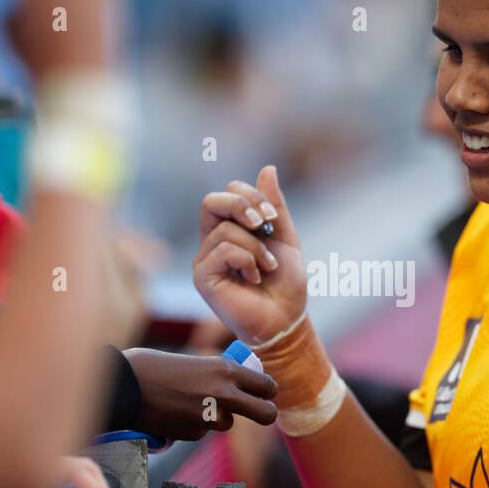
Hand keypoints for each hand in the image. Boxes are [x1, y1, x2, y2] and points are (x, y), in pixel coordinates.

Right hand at [121, 348, 276, 439]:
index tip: (264, 393)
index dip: (267, 391)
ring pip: (226, 423)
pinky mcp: (193, 434)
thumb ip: (221, 376)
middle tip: (262, 412)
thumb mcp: (197, 363)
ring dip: (216, 417)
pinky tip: (172, 411)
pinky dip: (192, 424)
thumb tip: (240, 388)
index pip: (266, 386)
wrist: (124, 385)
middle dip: (267, 414)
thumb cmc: (156, 366)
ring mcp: (209, 418)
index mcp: (226, 371)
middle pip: (266, 414)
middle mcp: (224, 395)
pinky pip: (201, 431)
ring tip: (188, 401)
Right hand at [193, 165, 306, 345]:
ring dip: (256, 246)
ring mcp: (204, 260)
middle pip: (212, 201)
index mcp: (230, 229)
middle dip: (243, 206)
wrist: (286, 319)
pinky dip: (246, 259)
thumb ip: (274, 206)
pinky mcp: (202, 277)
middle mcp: (211, 242)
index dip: (252, 195)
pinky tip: (254, 276)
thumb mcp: (284, 237)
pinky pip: (222, 250)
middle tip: (264, 224)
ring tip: (267, 266)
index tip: (273, 217)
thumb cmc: (285, 284)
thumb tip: (268, 168)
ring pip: (225, 229)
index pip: (229, 191)